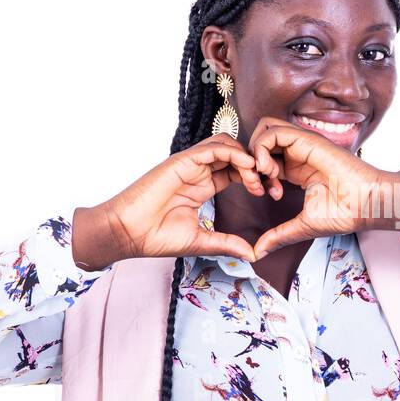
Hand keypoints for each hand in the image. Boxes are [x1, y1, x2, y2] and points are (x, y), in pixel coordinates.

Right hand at [88, 133, 267, 265]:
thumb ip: (225, 244)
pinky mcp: (182, 161)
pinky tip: (247, 167)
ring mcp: (190, 164)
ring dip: (248, 156)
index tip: (271, 193)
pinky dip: (234, 153)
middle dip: (258, 164)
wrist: (126, 233)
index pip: (236, 171)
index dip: (256, 177)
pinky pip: (213, 147)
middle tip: (272, 182)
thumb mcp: (200, 242)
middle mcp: (198, 172)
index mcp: (202, 186)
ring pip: (227, 145)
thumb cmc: (155, 237)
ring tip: (260, 175)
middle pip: (235, 155)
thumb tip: (252, 255)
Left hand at [245, 116, 385, 258]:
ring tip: (263, 175)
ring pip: (264, 129)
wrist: (365, 204)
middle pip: (260, 138)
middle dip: (250, 160)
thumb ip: (278, 236)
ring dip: (254, 152)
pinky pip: (272, 132)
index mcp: (296, 168)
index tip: (265, 194)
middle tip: (257, 183)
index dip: (255, 175)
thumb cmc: (344, 213)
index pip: (264, 158)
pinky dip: (262, 149)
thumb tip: (257, 253)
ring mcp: (301, 143)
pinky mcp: (306, 139)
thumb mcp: (302, 225)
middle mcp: (297, 152)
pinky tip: (270, 171)